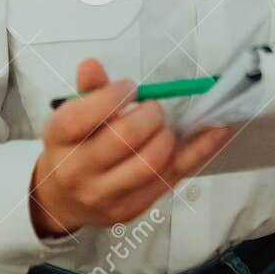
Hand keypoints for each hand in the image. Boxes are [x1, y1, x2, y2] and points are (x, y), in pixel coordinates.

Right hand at [28, 59, 230, 236]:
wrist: (63, 200)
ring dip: (168, 137)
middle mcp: (77, 171)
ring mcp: (106, 195)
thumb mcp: (71, 116)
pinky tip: (217, 130)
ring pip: (150, 164)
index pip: (81, 117)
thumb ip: (88, 90)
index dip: (111, 97)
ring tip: (166, 126)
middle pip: (123, 140)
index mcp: (58, 139)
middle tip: (154, 108)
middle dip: (149, 116)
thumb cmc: (72, 148)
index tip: (129, 89)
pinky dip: (199, 150)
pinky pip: (172, 177)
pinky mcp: (132, 209)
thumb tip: (92, 64)